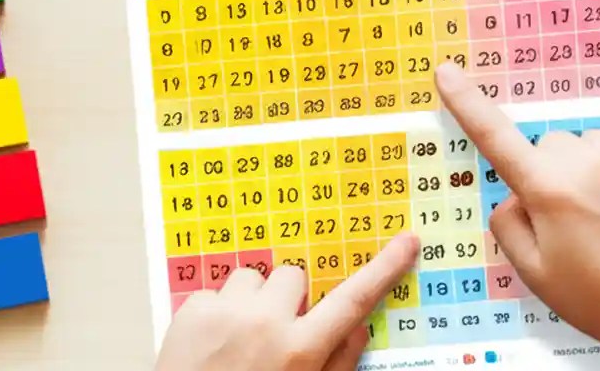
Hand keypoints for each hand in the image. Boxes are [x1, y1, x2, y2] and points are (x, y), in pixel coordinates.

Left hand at [156, 232, 418, 370]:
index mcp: (300, 351)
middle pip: (294, 277)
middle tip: (277, 332)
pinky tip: (212, 344)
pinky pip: (215, 293)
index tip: (406, 241)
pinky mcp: (192, 311)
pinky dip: (217, 312)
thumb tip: (358, 325)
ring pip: (252, 279)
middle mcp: (266, 323)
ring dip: (251, 301)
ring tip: (240, 339)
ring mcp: (226, 312)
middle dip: (289, 299)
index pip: (354, 301)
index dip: (384, 269)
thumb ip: (337, 364)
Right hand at [435, 63, 599, 369]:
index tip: (447, 73)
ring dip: (586, 170)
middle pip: (548, 145)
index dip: (467, 103)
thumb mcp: (534, 273)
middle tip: (568, 221)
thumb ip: (508, 224)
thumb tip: (513, 194)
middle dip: (548, 172)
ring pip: (587, 146)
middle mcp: (587, 164)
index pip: (496, 137)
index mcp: (549, 190)